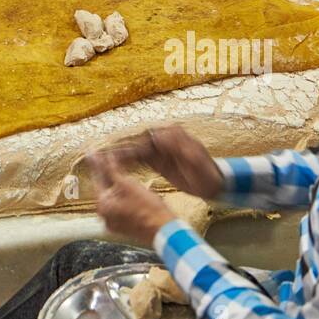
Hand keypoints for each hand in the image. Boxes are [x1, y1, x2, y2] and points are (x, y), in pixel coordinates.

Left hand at [87, 151, 173, 246]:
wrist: (164, 231)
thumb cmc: (147, 208)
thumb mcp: (128, 184)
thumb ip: (113, 170)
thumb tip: (105, 157)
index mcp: (102, 206)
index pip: (97, 179)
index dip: (97, 164)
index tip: (93, 153)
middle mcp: (105, 216)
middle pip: (104, 188)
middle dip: (106, 173)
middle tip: (105, 158)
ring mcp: (115, 223)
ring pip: (114, 197)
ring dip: (116, 183)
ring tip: (117, 169)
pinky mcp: (126, 226)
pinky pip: (121, 205)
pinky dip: (123, 194)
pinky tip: (128, 185)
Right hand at [102, 124, 223, 199]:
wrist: (216, 184)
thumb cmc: (207, 173)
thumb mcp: (196, 160)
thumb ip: (178, 147)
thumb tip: (158, 136)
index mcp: (172, 134)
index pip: (147, 139)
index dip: (131, 147)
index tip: (116, 155)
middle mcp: (165, 137)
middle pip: (138, 143)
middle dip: (121, 150)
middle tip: (102, 157)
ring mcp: (161, 148)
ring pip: (137, 150)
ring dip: (122, 156)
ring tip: (104, 162)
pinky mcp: (159, 159)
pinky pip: (141, 158)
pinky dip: (129, 161)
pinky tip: (117, 166)